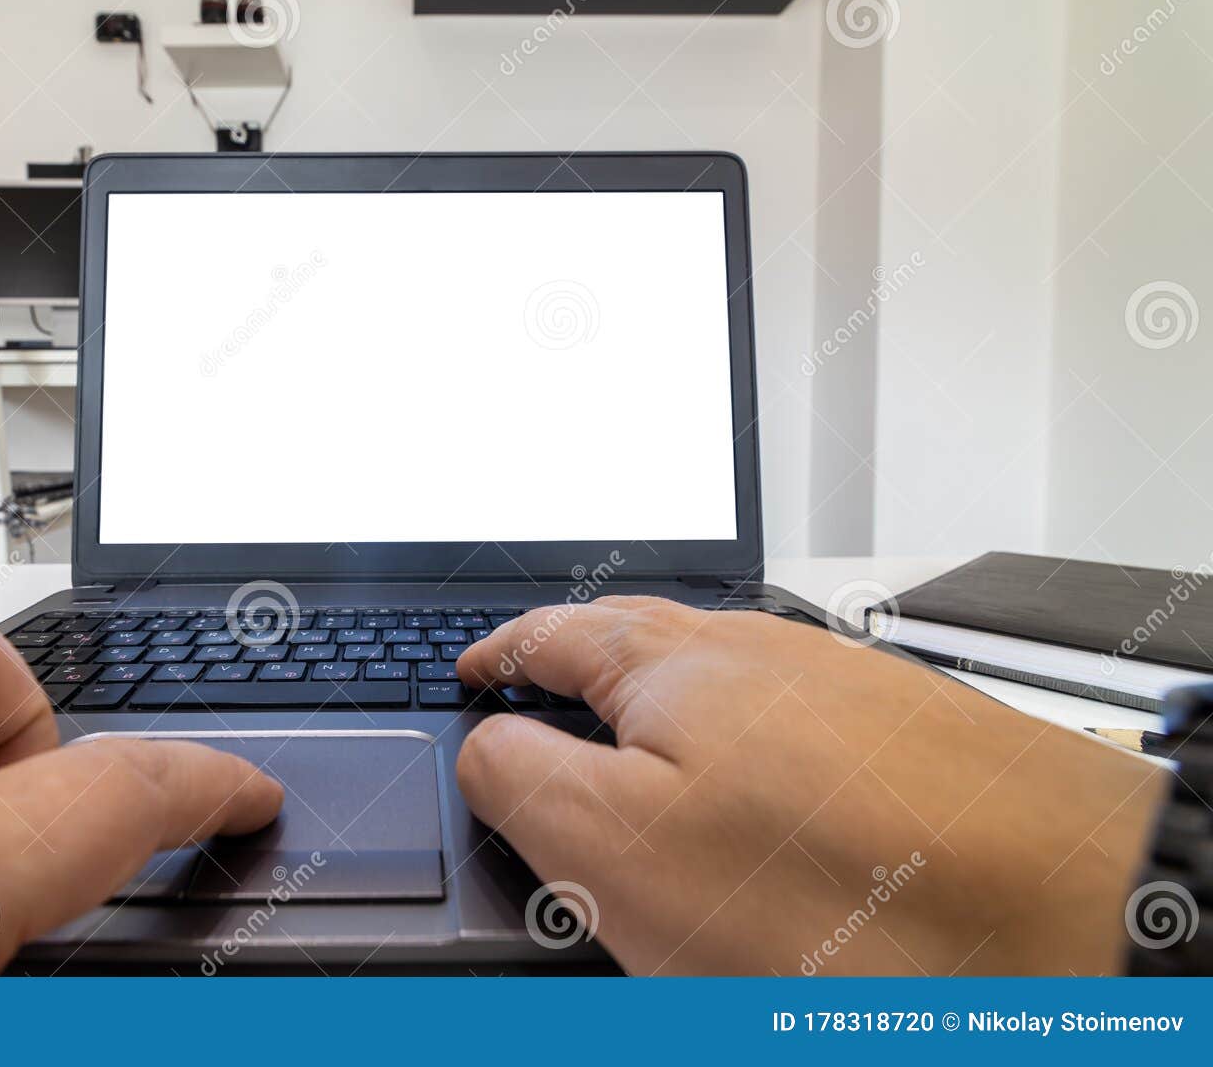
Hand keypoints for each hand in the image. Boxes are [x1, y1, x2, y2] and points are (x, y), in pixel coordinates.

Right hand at [455, 597, 1166, 974]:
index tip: (474, 671)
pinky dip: (744, 761)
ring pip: (717, 689)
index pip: (550, 635)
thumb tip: (484, 741)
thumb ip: (524, 781)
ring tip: (641, 770)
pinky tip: (763, 807)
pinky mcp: (904, 736)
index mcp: (673, 662)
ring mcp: (840, 687)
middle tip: (540, 718)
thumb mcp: (621, 848)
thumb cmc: (844, 889)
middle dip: (578, 680)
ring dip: (664, 720)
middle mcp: (761, 651)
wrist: (1063, 903)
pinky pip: (790, 733)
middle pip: (637, 646)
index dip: (496, 656)